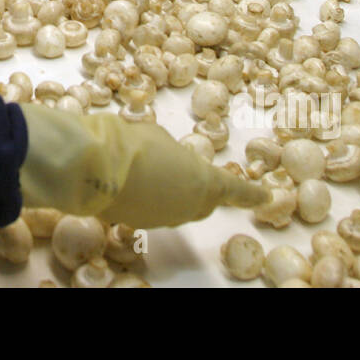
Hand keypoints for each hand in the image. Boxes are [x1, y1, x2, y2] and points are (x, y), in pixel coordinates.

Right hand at [19, 104, 266, 226]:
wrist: (94, 167)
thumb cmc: (134, 143)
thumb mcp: (157, 136)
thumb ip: (171, 151)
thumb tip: (165, 159)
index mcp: (204, 182)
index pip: (235, 190)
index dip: (250, 194)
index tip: (265, 196)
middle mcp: (188, 207)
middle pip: (203, 201)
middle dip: (204, 191)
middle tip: (198, 178)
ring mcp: (162, 218)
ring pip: (175, 206)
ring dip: (172, 191)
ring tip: (155, 170)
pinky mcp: (137, 223)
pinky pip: (152, 209)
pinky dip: (149, 197)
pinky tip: (134, 181)